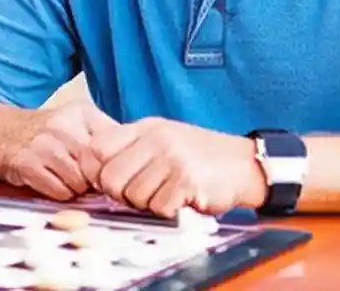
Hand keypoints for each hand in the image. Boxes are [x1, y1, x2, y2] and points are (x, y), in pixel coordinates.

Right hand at [0, 100, 118, 200]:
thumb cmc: (42, 133)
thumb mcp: (75, 122)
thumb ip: (105, 136)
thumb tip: (136, 161)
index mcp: (82, 112)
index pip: (117, 144)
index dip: (116, 164)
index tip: (111, 170)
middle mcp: (64, 125)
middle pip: (99, 168)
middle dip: (95, 179)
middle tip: (85, 178)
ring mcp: (44, 145)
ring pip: (81, 183)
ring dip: (76, 189)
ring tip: (65, 178)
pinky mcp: (27, 164)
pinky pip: (60, 193)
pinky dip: (59, 194)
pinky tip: (50, 182)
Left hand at [80, 117, 265, 217]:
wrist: (244, 164)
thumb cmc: (200, 156)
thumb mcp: (163, 138)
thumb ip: (132, 148)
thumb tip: (96, 172)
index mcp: (145, 128)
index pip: (97, 148)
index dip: (96, 171)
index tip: (107, 183)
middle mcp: (156, 139)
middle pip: (110, 178)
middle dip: (120, 195)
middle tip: (139, 195)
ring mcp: (171, 158)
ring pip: (133, 196)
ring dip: (147, 204)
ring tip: (166, 194)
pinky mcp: (186, 180)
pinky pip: (158, 207)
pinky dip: (167, 211)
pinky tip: (180, 200)